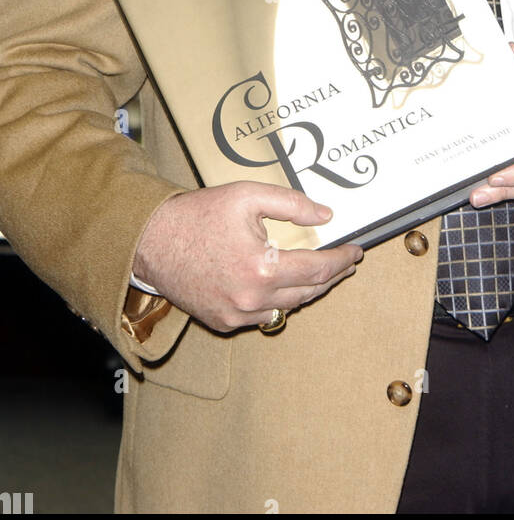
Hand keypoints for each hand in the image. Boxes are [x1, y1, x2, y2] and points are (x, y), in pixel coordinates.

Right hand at [133, 182, 362, 331]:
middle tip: (344, 262)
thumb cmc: (197, 215)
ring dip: (306, 289)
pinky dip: (276, 300)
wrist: (150, 242)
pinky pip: (261, 314)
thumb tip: (326, 215)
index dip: (342, 260)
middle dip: (331, 276)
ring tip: (318, 272)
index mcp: (262, 267)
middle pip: (308, 291)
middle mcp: (252, 298)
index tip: (356, 251)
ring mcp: (236, 315)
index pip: (319, 269)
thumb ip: (291, 204)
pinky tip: (281, 283)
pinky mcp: (222, 322)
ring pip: (287, 306)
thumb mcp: (247, 196)